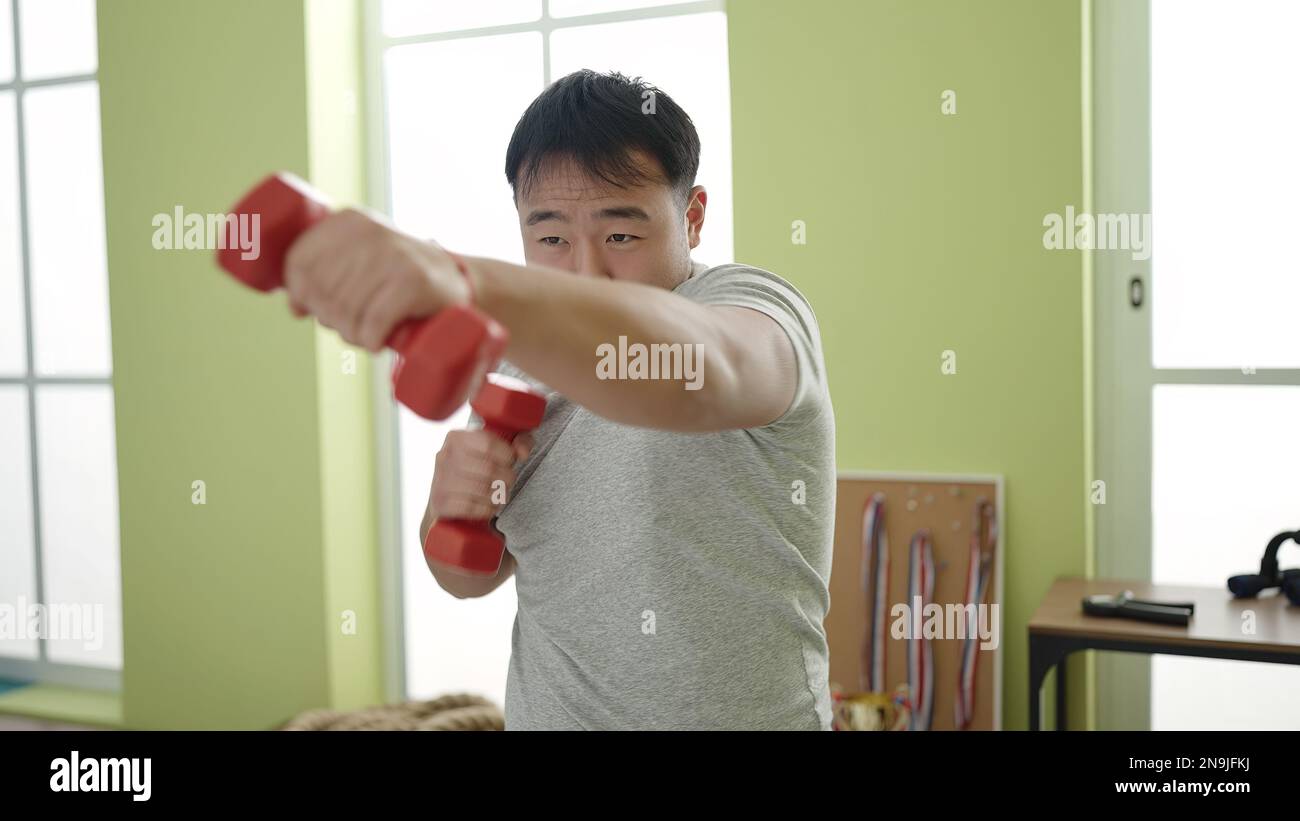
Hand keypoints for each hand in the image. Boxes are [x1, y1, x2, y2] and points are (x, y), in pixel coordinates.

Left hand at [282, 208, 469, 351]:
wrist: (456, 280)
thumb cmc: (399, 276)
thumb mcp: (362, 258)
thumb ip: (326, 270)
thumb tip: (294, 307)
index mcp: (349, 221)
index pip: (300, 259)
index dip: (298, 292)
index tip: (307, 310)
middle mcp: (370, 233)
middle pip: (321, 291)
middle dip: (329, 318)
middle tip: (348, 326)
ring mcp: (394, 257)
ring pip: (346, 310)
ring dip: (351, 334)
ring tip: (365, 335)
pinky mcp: (414, 283)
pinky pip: (374, 322)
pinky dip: (370, 340)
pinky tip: (376, 342)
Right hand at [429, 430, 534, 521]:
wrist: (450, 498)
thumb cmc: (478, 468)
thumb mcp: (499, 448)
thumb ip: (519, 441)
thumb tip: (522, 453)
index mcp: (457, 437)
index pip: (488, 443)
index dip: (507, 455)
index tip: (510, 462)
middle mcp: (444, 456)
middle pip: (488, 468)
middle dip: (507, 478)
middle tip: (509, 482)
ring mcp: (439, 480)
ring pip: (481, 490)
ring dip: (498, 495)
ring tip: (500, 494)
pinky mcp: (440, 503)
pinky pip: (470, 507)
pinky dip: (486, 509)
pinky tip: (488, 506)